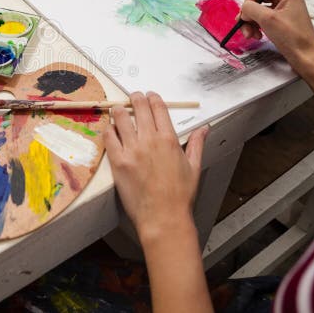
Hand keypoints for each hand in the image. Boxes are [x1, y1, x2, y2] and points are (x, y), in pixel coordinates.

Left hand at [104, 92, 206, 242]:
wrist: (163, 217)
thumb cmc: (180, 195)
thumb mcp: (194, 167)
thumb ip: (197, 144)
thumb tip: (205, 128)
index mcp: (169, 139)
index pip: (159, 108)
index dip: (152, 98)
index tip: (149, 95)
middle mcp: (150, 140)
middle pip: (139, 107)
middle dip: (135, 98)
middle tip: (133, 97)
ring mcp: (132, 150)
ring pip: (120, 118)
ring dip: (118, 110)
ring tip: (117, 110)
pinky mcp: (118, 161)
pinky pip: (109, 136)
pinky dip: (108, 129)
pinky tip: (110, 129)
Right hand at [238, 0, 313, 70]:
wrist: (306, 58)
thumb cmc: (293, 38)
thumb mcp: (268, 19)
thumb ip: (251, 8)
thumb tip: (243, 8)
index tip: (246, 11)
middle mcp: (285, 0)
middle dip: (249, 13)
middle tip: (244, 25)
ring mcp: (282, 12)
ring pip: (257, 11)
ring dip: (250, 22)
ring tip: (250, 35)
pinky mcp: (280, 23)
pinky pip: (262, 20)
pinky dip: (256, 27)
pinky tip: (257, 36)